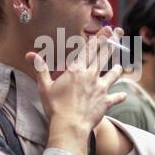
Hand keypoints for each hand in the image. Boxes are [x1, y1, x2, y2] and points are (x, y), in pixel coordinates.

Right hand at [34, 24, 127, 143]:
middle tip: (118, 35)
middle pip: (103, 57)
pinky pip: (117, 97)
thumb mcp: (44, 86)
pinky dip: (120, 96)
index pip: (88, 50)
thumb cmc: (55, 106)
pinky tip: (124, 95)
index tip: (106, 29)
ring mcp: (101, 88)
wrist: (70, 125)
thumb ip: (40, 69)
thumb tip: (31, 55)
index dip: (98, 38)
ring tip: (120, 66)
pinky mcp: (106, 102)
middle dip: (110, 45)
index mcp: (76, 70)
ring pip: (113, 74)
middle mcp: (91, 76)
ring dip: (117, 70)